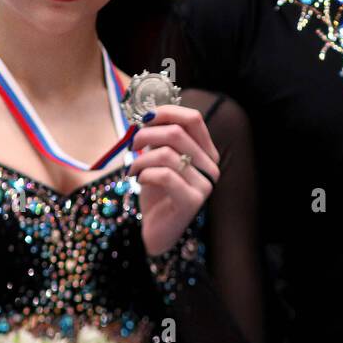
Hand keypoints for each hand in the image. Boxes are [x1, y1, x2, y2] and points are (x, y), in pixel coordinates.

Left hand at [127, 105, 220, 255]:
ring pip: (167, 154)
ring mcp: (204, 184)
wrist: (157, 230)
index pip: (193, 119)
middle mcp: (210, 166)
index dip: (168, 112)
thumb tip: (148, 114)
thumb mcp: (157, 159)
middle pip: (177, 133)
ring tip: (133, 169)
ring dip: (142, 159)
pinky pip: (164, 175)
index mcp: (206, 152)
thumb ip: (158, 137)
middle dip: (147, 135)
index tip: (145, 117)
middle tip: (132, 145)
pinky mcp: (192, 200)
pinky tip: (140, 181)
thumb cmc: (157, 192)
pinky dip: (145, 174)